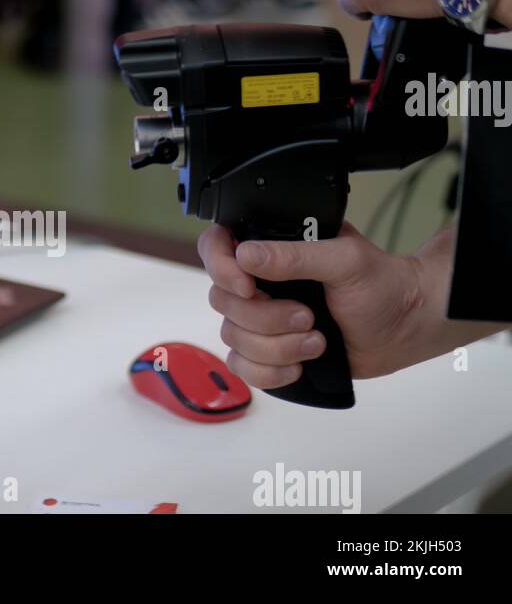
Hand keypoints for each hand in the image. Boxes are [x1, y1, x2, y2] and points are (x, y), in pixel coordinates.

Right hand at [199, 222, 441, 388]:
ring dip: (277, 347)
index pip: (215, 248)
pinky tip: (301, 364)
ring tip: (317, 340)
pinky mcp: (267, 352)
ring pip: (233, 338)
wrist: (405, 328)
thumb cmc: (383, 287)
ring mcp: (261, 319)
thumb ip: (296, 256)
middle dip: (267, 318)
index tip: (249, 287)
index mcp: (272, 249)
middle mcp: (259, 283)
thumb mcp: (345, 261)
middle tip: (309, 316)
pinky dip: (270, 372)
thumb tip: (246, 255)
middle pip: (223, 302)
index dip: (221, 268)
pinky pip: (241, 367)